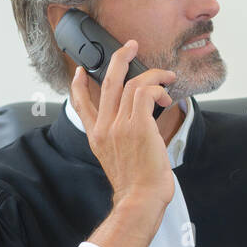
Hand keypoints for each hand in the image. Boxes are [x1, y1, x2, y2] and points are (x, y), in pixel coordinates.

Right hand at [69, 40, 175, 208]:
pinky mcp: (138, 125)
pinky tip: (166, 97)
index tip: (81, 72)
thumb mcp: (117, 160)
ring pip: (132, 83)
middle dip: (120, 58)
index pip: (80, 104)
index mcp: (97, 136)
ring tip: (167, 78)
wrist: (140, 199)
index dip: (79, 85)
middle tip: (130, 46)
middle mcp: (105, 128)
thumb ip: (121, 139)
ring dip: (153, 75)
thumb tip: (140, 124)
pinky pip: (147, 93)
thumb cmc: (136, 185)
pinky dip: (159, 89)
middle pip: (108, 82)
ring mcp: (120, 125)